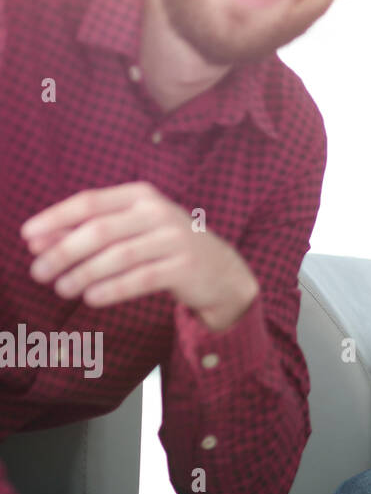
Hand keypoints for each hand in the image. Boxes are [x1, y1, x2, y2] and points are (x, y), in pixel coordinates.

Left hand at [21, 181, 257, 331]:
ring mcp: (175, 238)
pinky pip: (141, 278)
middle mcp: (159, 212)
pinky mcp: (185, 266)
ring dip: (83, 274)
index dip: (56, 218)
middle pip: (101, 230)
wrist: (218, 269)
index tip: (28, 237)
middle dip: (64, 251)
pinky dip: (112, 289)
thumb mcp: (128, 231)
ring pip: (119, 256)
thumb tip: (36, 240)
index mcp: (141, 195)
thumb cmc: (161, 248)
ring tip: (62, 289)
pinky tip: (91, 298)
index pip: (90, 202)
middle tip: (38, 272)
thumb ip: (85, 232)